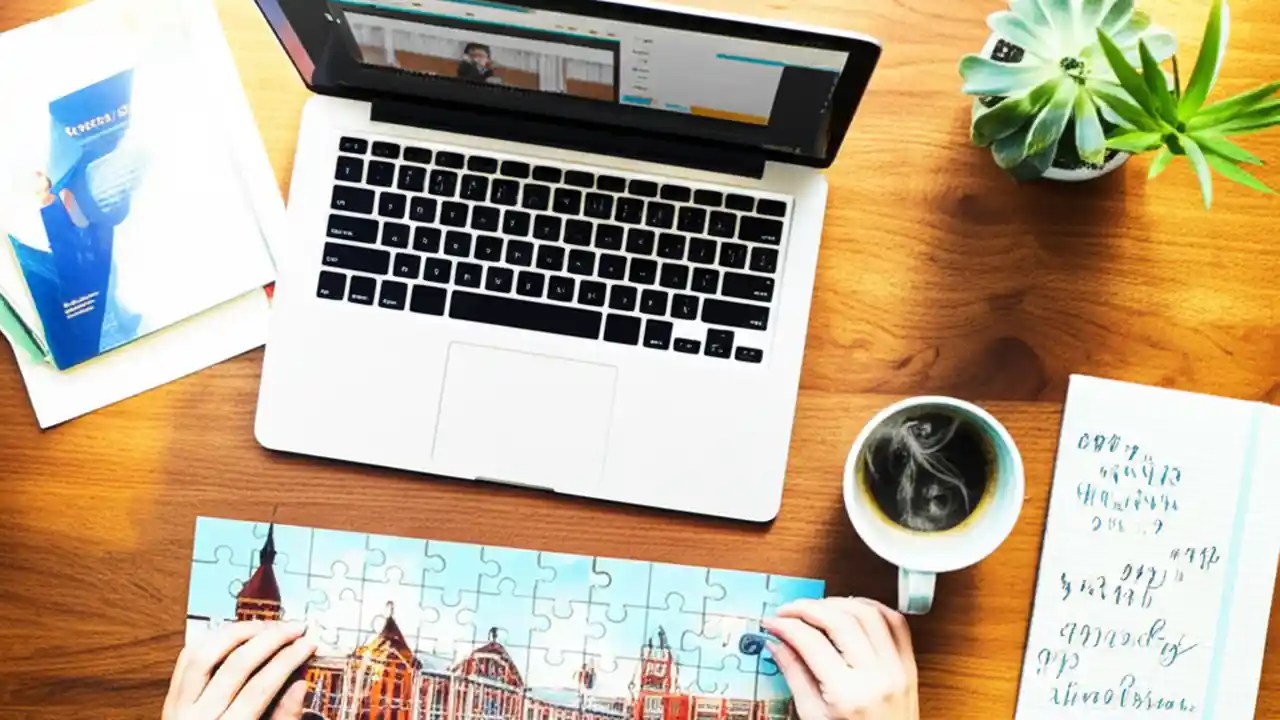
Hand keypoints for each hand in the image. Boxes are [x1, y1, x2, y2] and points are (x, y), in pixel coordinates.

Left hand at [163, 621, 316, 719]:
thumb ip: (283, 718)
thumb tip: (300, 682)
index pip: (261, 686)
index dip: (288, 659)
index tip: (309, 643)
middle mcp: (198, 718)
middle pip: (236, 665)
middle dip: (271, 639)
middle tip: (295, 627)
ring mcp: (177, 708)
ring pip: (205, 654)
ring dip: (238, 632)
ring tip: (266, 625)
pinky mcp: (169, 700)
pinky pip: (186, 659)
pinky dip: (210, 640)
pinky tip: (234, 635)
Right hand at [763, 598, 918, 719]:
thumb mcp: (814, 717)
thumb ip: (795, 676)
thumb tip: (778, 644)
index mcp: (848, 695)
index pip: (811, 643)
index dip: (787, 626)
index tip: (773, 622)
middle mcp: (876, 677)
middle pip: (840, 621)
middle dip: (809, 608)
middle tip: (790, 610)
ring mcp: (896, 669)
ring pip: (869, 614)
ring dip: (839, 603)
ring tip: (819, 608)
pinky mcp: (909, 665)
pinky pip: (896, 623)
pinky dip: (873, 608)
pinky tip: (853, 610)